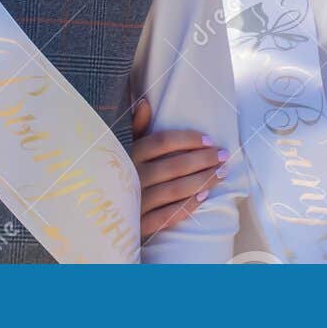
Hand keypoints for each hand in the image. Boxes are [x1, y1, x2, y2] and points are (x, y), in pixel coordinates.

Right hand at [129, 100, 226, 239]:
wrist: (102, 216)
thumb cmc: (120, 176)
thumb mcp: (124, 150)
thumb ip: (137, 128)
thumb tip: (144, 102)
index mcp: (128, 155)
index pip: (162, 142)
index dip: (188, 139)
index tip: (209, 140)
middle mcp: (131, 177)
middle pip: (174, 166)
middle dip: (203, 160)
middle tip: (224, 156)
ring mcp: (136, 202)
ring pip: (176, 190)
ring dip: (202, 181)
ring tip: (221, 174)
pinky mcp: (140, 225)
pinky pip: (169, 215)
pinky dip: (188, 205)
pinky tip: (204, 196)